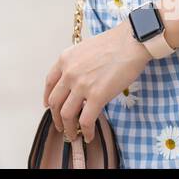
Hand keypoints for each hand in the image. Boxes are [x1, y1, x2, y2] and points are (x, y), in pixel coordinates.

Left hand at [43, 21, 150, 142]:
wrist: (130, 42)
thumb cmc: (113, 44)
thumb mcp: (85, 49)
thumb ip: (76, 64)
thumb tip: (77, 81)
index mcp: (64, 59)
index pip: (49, 83)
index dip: (47, 98)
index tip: (48, 106)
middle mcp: (69, 72)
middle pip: (54, 102)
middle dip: (56, 118)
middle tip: (61, 126)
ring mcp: (81, 85)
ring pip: (66, 114)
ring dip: (68, 128)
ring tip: (73, 135)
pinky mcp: (97, 96)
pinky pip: (85, 120)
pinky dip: (85, 131)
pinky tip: (88, 136)